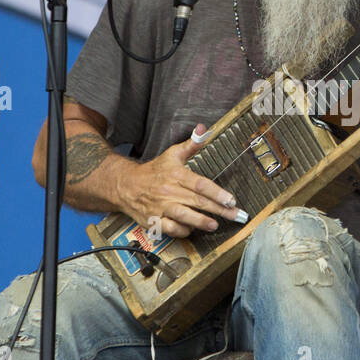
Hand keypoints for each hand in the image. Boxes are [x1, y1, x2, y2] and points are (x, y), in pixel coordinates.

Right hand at [116, 124, 245, 237]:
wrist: (125, 185)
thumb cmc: (153, 171)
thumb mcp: (172, 154)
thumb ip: (191, 144)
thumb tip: (203, 129)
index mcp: (176, 175)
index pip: (200, 184)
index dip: (217, 193)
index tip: (231, 199)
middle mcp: (169, 191)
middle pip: (197, 201)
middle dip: (218, 209)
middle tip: (234, 215)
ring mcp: (161, 207)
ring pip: (184, 216)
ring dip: (200, 222)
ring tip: (215, 225)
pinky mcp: (154, 220)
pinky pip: (170, 228)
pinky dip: (182, 230)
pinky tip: (192, 229)